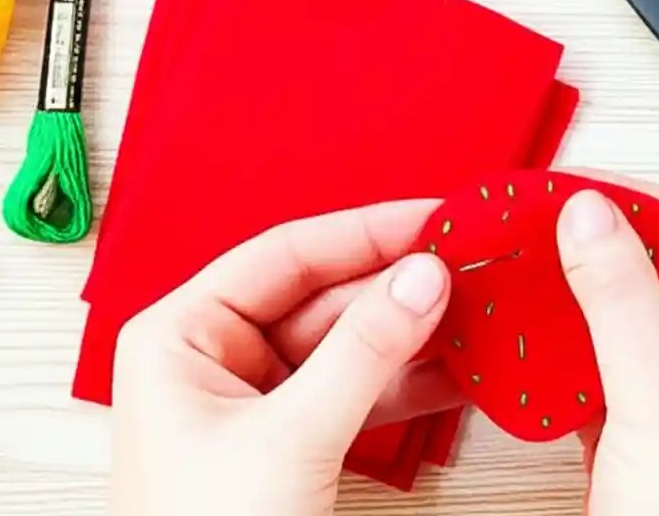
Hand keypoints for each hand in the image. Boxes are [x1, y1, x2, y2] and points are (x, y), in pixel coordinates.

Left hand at [110, 200, 462, 515]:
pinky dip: (407, 384)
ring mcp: (257, 401)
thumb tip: (420, 279)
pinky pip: (357, 393)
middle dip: (399, 288)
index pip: (284, 255)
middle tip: (470, 267)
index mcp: (181, 335)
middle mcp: (215, 358)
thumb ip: (362, 353)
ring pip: (348, 346)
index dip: (364, 233)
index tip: (431, 219)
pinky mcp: (292, 440)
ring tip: (477, 313)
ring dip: (413, 335)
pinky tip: (457, 370)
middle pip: (323, 298)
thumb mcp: (289, 439)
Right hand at [555, 176, 658, 514]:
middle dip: (601, 255)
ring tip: (526, 271)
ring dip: (579, 302)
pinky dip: (570, 353)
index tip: (581, 185)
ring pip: (633, 320)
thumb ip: (622, 302)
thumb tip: (592, 217)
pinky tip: (532, 338)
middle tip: (540, 224)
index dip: (644, 206)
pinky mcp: (656, 430)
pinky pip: (611, 366)